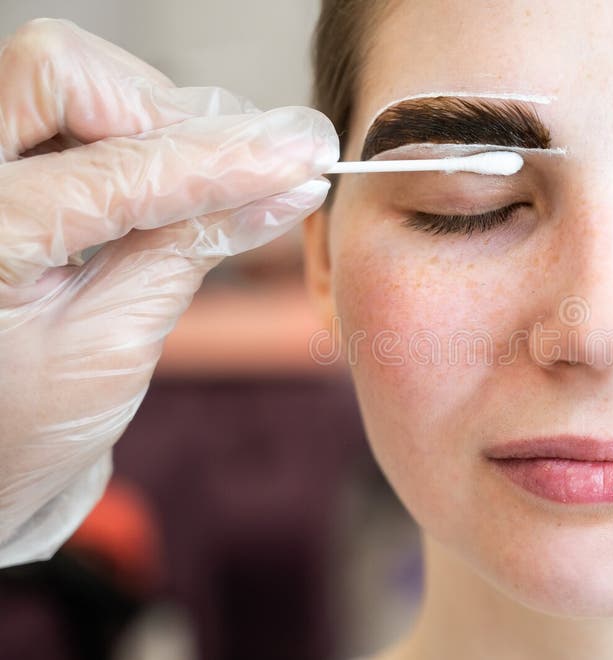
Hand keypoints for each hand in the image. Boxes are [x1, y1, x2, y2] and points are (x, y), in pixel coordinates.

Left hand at [0, 19, 338, 565]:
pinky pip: (71, 112)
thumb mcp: (112, 346)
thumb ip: (191, 251)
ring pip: (71, 78)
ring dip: (160, 121)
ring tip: (225, 180)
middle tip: (250, 164)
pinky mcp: (1, 168)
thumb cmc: (19, 426)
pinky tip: (189, 178)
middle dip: (165, 114)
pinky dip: (142, 137)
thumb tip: (286, 190)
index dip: (219, 163)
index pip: (112, 172)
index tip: (302, 158)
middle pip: (62, 74)